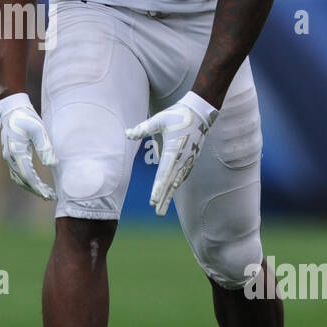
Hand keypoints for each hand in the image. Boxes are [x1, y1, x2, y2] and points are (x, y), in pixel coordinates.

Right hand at [0, 92, 55, 200]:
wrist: (11, 110)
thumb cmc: (26, 117)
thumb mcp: (38, 129)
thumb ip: (45, 147)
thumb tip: (52, 164)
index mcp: (16, 152)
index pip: (28, 175)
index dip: (38, 187)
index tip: (48, 194)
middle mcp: (10, 157)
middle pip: (23, 180)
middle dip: (37, 190)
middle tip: (51, 197)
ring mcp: (8, 158)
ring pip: (19, 179)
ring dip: (32, 187)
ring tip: (46, 193)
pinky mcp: (10, 156)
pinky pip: (18, 173)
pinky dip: (27, 181)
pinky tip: (37, 183)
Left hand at [125, 91, 218, 216]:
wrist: (200, 113)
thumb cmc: (178, 115)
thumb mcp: (159, 120)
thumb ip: (143, 129)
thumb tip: (127, 133)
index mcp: (173, 151)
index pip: (163, 174)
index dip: (158, 189)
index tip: (153, 201)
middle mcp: (181, 159)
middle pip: (170, 183)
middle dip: (164, 198)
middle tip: (157, 213)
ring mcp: (188, 160)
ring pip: (177, 181)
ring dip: (170, 194)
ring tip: (162, 207)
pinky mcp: (191, 158)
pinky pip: (182, 175)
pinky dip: (176, 184)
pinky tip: (172, 190)